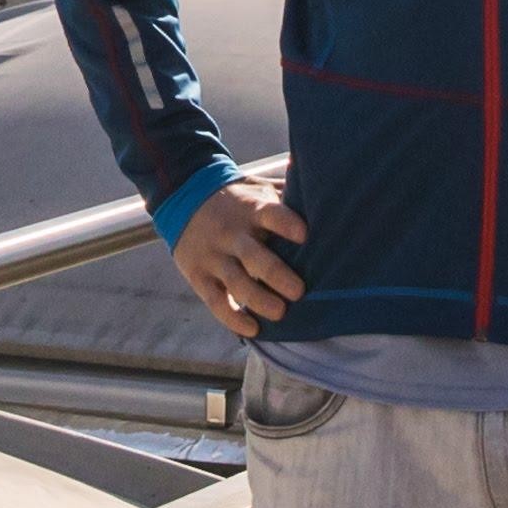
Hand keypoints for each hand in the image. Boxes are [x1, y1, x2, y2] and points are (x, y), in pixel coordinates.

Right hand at [174, 173, 307, 340]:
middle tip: (299, 291)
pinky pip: (215, 301)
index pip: (271, 214)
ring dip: (258, 300)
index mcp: (251, 209)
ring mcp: (213, 256)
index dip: (287, 224)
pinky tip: (252, 329)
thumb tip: (324, 178)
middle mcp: (231, 233)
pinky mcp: (199, 275)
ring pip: (235, 282)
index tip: (304, 236)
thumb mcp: (258, 187)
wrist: (183, 196)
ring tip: (280, 313)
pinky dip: (233, 318)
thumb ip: (288, 189)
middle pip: (254, 256)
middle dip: (277, 275)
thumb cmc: (237, 199)